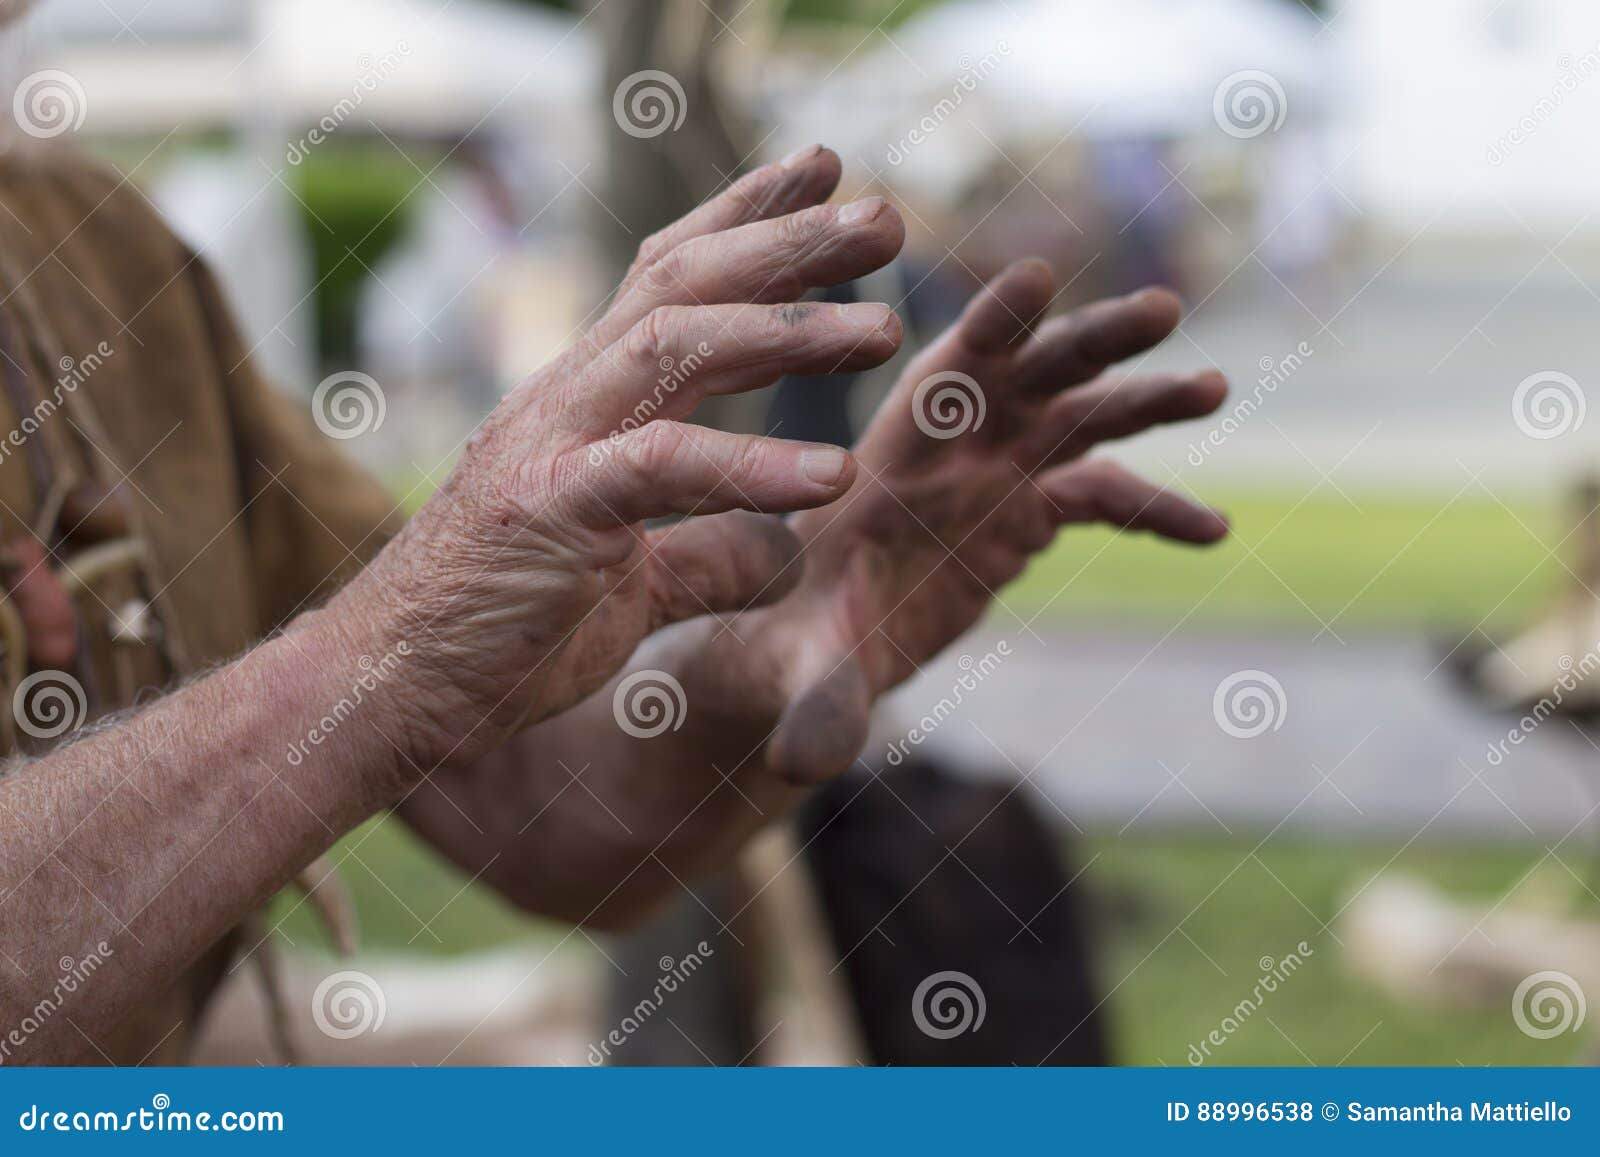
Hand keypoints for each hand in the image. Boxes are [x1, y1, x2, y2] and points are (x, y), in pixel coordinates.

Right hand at [336, 146, 906, 776]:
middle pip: (688, 286)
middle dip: (790, 243)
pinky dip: (753, 465)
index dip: (748, 220)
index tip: (824, 174)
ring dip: (788, 328)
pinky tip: (836, 474)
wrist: (387, 690)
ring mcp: (552, 444)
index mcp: (587, 403)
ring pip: (678, 346)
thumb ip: (711, 557)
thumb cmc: (501, 631)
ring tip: (886, 330)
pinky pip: (663, 467)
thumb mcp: (631, 586)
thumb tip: (791, 552)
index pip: (671, 281)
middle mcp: (569, 399)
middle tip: (886, 217)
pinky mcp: (547, 509)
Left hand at [740, 260, 1230, 782]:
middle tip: (1161, 312)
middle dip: (1090, 342)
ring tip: (1214, 387)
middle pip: (1027, 377)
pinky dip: (1154, 508)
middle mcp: (951, 447)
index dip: (987, 328)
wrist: (803, 642)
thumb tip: (807, 766)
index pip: (943, 376)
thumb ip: (818, 701)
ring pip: (1080, 418)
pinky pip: (1101, 497)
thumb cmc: (785, 636)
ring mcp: (994, 474)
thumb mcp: (802, 667)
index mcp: (890, 454)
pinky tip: (1213, 530)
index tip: (1035, 282)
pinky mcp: (1024, 513)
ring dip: (1142, 398)